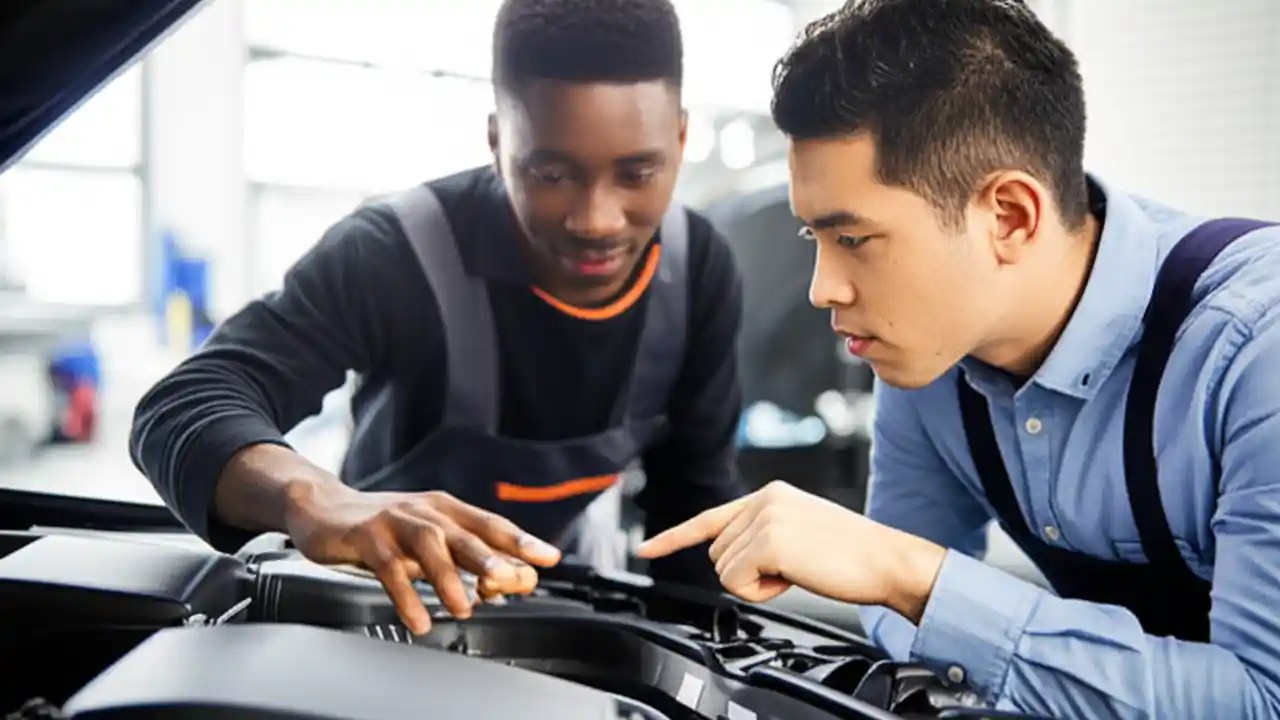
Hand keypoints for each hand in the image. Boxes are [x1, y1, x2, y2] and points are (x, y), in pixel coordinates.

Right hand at [283, 482, 560, 634]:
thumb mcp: (427, 538)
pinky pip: (389, 567)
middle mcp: (426, 511)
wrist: (323, 509)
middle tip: (513, 580)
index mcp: (446, 509)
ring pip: (430, 545)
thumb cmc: (383, 527)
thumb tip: (508, 583)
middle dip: (492, 557)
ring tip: (464, 607)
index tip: (550, 557)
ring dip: (449, 576)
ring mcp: (396, 520)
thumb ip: (462, 558)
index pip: (491, 524)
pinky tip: (418, 618)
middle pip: (465, 533)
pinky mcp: (367, 535)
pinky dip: (406, 594)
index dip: (522, 540)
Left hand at [636, 481, 945, 621]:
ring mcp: (765, 517)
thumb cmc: (851, 556)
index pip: (711, 518)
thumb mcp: (800, 533)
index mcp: (771, 494)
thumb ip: (763, 535)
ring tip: (798, 571)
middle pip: (717, 553)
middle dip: (748, 573)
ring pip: (724, 570)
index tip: (645, 547)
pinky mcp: (768, 541)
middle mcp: (764, 499)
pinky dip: (761, 592)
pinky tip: (793, 579)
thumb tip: (732, 558)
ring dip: (757, 584)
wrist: (886, 560)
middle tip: (792, 570)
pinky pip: (736, 583)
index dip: (675, 536)